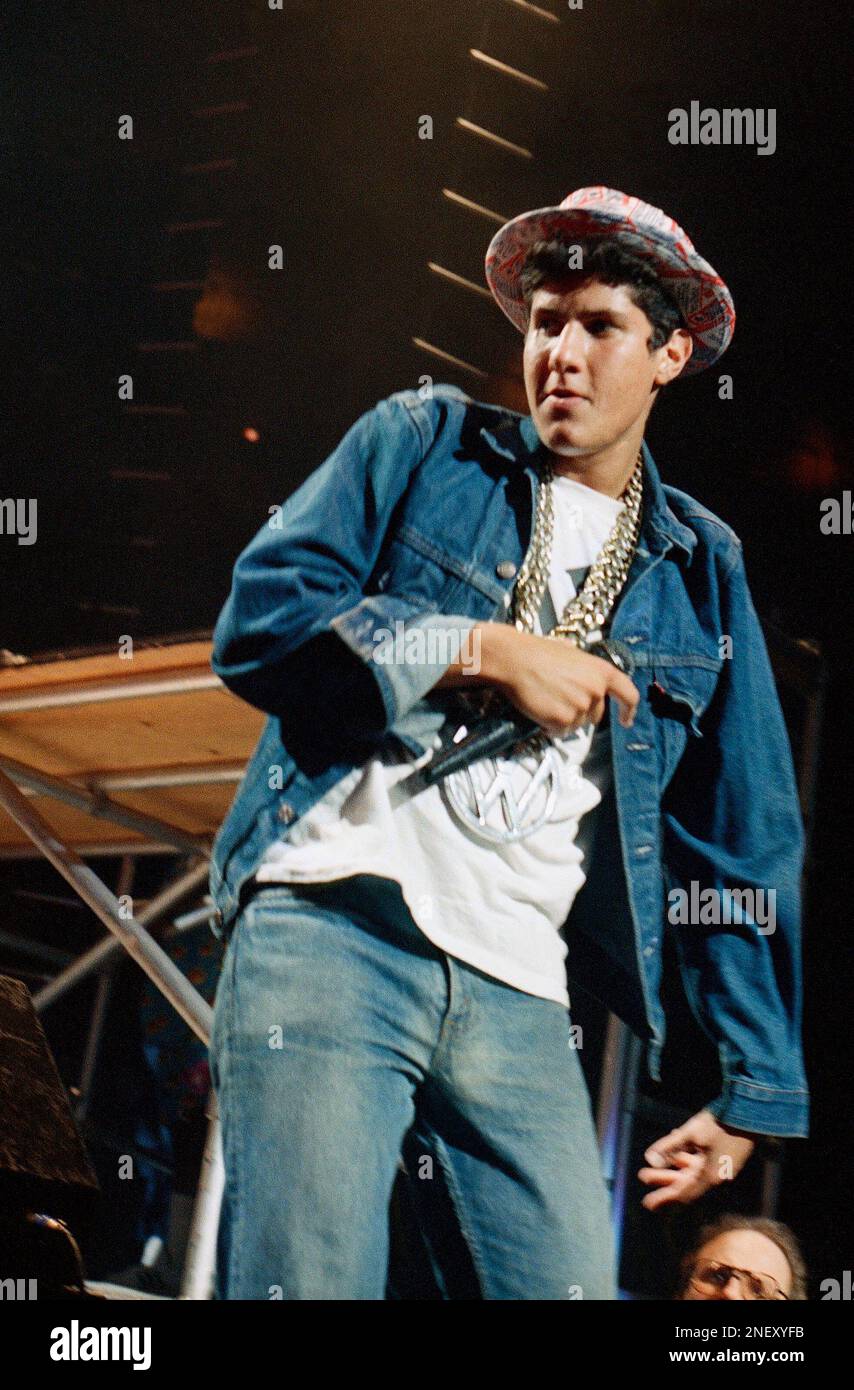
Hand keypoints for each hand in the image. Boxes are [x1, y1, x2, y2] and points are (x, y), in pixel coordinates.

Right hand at [490, 625, 638, 735]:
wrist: (514, 660)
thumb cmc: (537, 652)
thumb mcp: (570, 653)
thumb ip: (584, 667)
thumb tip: (583, 672)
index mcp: (602, 671)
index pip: (629, 694)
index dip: (629, 709)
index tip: (626, 720)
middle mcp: (596, 690)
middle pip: (596, 715)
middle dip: (581, 712)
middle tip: (559, 699)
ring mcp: (581, 707)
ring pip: (577, 724)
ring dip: (563, 718)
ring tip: (546, 699)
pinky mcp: (563, 720)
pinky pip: (560, 731)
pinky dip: (550, 725)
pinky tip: (540, 709)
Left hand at [637, 1109, 755, 1209]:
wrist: (751, 1114)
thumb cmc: (721, 1123)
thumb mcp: (691, 1132)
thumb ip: (669, 1146)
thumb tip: (649, 1159)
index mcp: (709, 1176)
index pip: (682, 1193)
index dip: (664, 1198)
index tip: (648, 1203)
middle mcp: (716, 1176)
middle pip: (686, 1182)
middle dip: (664, 1180)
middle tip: (645, 1177)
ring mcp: (722, 1167)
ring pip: (692, 1171)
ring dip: (673, 1167)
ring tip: (655, 1162)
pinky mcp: (725, 1157)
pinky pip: (701, 1162)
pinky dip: (686, 1156)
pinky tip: (677, 1145)